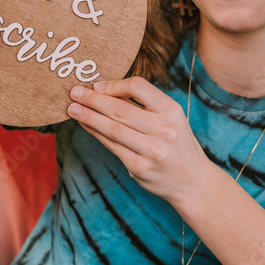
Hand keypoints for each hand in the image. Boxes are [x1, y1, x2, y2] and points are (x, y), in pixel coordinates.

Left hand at [67, 78, 209, 202]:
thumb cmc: (176, 143)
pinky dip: (95, 133)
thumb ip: (143, 105)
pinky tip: (85, 125)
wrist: (192, 180)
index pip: (138, 87)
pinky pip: (112, 146)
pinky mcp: (140, 167)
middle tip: (74, 92)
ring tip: (72, 108)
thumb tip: (104, 90)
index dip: (114, 85)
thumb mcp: (170, 118)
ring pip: (112, 128)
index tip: (97, 85)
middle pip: (120, 109)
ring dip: (88, 116)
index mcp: (171, 110)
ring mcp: (152, 150)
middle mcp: (164, 129)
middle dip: (92, 100)